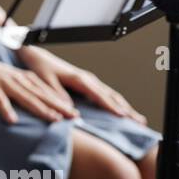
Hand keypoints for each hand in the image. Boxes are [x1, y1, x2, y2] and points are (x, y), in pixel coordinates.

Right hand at [0, 49, 81, 125]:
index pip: (47, 92)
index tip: (76, 114)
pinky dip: (6, 108)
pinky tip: (12, 120)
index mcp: (25, 78)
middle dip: (58, 107)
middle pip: (41, 95)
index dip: (62, 103)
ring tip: (53, 119)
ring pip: (25, 96)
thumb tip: (41, 107)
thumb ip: (25, 91)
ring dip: (40, 108)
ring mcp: (4, 81)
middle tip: (74, 118)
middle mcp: (18, 79)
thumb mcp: (12, 81)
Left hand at [19, 47, 146, 124]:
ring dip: (125, 107)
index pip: (99, 94)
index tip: (122, 115)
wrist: (39, 57)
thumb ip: (57, 94)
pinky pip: (106, 94)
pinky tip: (124, 112)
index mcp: (79, 79)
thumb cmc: (41, 68)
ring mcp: (90, 81)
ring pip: (112, 95)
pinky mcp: (88, 83)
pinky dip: (117, 104)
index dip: (111, 105)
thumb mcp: (46, 81)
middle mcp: (88, 79)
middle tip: (139, 122)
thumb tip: (68, 108)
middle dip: (126, 109)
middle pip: (111, 96)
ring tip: (138, 119)